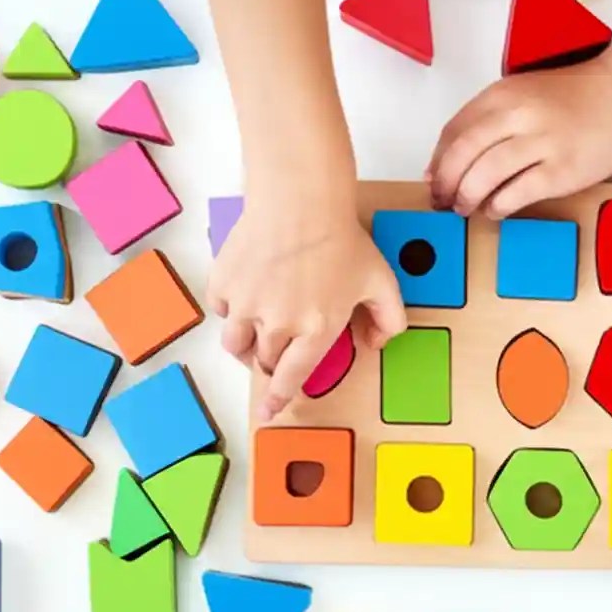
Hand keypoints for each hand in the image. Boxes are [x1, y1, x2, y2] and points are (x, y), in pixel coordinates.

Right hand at [207, 175, 405, 420]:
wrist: (300, 198)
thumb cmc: (341, 237)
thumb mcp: (382, 280)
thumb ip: (389, 320)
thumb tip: (375, 344)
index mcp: (316, 331)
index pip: (291, 379)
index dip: (278, 399)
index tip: (267, 413)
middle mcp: (277, 325)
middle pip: (264, 363)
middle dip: (271, 363)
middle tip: (278, 348)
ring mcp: (245, 305)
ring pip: (235, 344)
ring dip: (246, 346)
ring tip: (257, 331)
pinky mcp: (223, 284)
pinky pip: (222, 309)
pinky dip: (232, 307)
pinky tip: (249, 290)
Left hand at [426, 62, 611, 219]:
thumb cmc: (575, 99)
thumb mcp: (524, 95)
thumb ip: (488, 122)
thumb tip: (446, 164)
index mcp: (503, 94)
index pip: (454, 131)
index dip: (437, 161)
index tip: (433, 180)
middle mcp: (518, 114)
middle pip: (462, 154)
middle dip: (446, 183)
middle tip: (443, 201)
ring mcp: (542, 142)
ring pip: (484, 175)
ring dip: (467, 197)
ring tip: (466, 207)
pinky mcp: (562, 170)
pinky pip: (516, 194)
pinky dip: (497, 206)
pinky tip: (496, 210)